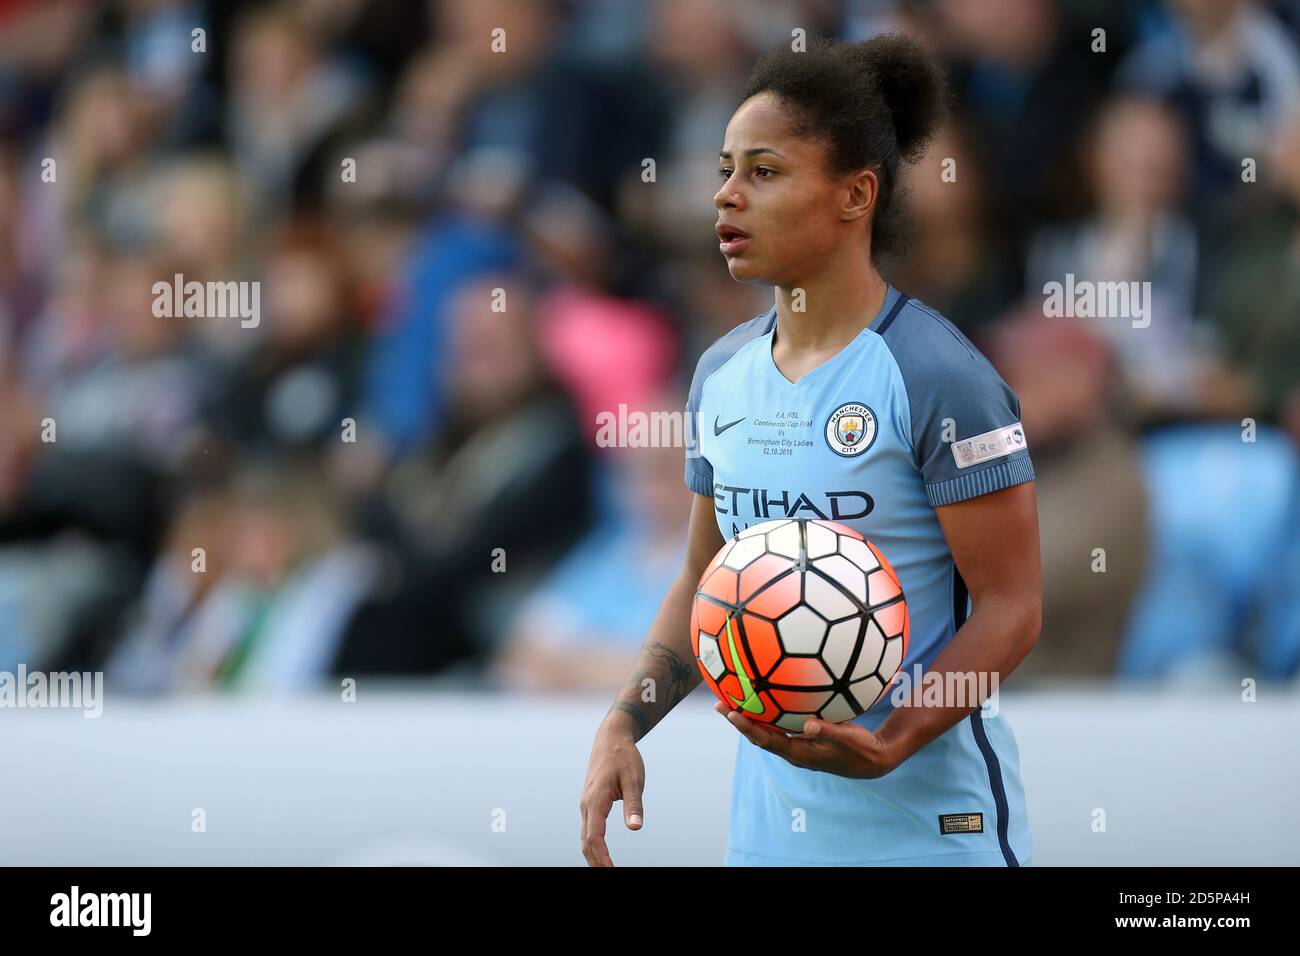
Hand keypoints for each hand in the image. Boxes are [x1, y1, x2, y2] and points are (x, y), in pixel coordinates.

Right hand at [579, 715, 645, 865]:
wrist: (611, 739)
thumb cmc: (624, 757)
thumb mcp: (634, 779)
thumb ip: (634, 804)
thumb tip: (636, 828)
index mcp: (596, 800)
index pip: (595, 837)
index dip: (602, 856)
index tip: (611, 870)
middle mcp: (586, 805)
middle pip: (586, 842)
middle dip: (596, 862)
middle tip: (609, 875)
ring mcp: (586, 804)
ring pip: (585, 837)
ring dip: (593, 856)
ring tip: (605, 869)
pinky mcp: (590, 803)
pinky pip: (588, 829)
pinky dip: (593, 845)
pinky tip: (601, 854)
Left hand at [713, 700, 902, 778]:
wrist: (871, 760)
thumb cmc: (859, 750)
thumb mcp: (846, 739)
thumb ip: (828, 731)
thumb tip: (808, 725)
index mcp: (799, 754)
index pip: (766, 740)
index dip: (747, 728)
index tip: (730, 714)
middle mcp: (793, 751)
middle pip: (759, 735)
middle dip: (739, 720)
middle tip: (719, 703)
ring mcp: (797, 745)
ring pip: (767, 730)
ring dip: (750, 716)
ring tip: (733, 697)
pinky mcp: (803, 738)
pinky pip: (780, 725)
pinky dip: (768, 713)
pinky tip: (766, 696)